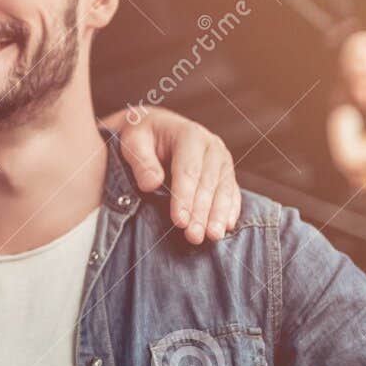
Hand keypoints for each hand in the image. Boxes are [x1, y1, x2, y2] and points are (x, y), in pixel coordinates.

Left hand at [111, 107, 241, 243]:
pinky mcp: (226, 173)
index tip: (179, 221)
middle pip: (208, 183)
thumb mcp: (133, 142)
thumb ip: (141, 162)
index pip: (188, 170)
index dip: (184, 197)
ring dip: (218, 215)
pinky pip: (232, 192)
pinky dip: (230, 210)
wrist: (158, 128)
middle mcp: (211, 146)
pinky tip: (226, 227)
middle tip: (194, 236)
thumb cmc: (142, 137)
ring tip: (213, 236)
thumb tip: (151, 185)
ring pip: (224, 189)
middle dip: (201, 212)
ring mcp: (222, 160)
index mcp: (189, 135)